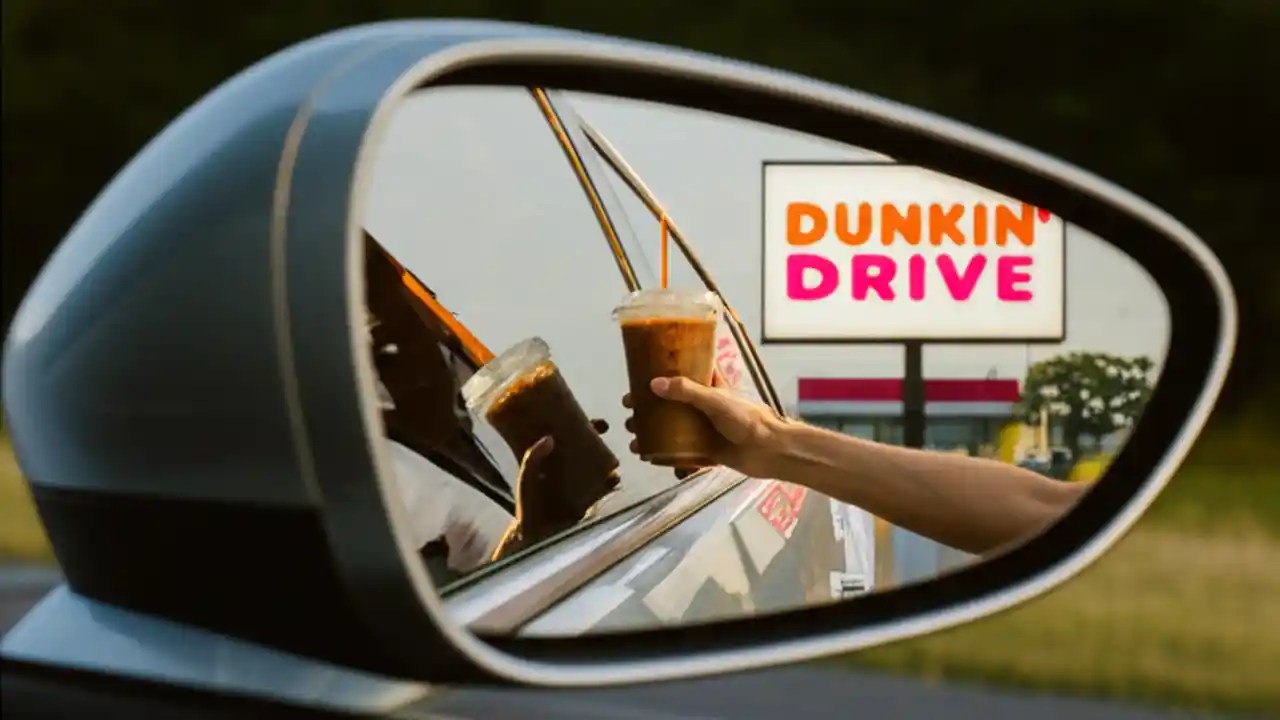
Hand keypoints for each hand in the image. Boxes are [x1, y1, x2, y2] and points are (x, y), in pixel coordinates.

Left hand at [491, 418, 614, 559]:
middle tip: (605, 427)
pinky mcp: (588, 498)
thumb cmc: (527, 506)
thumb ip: (532, 459)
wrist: (534, 535)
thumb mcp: (526, 479)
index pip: (566, 434)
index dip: (577, 422)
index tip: (585, 414)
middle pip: (585, 445)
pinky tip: (614, 477)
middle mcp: (566, 468)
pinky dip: (611, 481)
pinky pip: (604, 487)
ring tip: (612, 455)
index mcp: (550, 459)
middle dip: (597, 435)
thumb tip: (548, 438)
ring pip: (598, 464)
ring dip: (608, 458)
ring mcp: (579, 483)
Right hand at [622, 373, 783, 478]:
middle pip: (671, 403)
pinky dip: (664, 454)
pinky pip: (680, 452)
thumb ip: (686, 391)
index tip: (639, 380)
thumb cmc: (747, 419)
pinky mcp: (706, 450)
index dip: (661, 374)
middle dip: (648, 408)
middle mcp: (704, 406)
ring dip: (651, 432)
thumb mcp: (715, 400)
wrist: (769, 451)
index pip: (683, 373)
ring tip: (634, 438)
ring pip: (672, 428)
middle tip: (630, 412)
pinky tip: (649, 457)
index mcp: (710, 386)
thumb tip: (654, 384)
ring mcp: (704, 429)